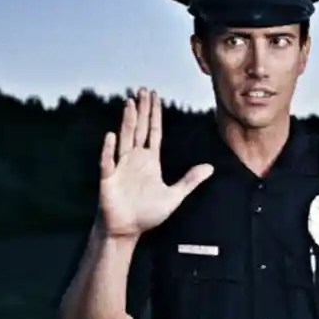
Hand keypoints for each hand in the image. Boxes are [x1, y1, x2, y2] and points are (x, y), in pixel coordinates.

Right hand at [97, 87, 214, 239]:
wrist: (127, 229)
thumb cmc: (147, 214)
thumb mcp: (174, 196)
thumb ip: (190, 180)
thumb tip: (210, 168)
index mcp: (150, 161)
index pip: (153, 132)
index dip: (155, 114)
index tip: (155, 96)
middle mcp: (135, 159)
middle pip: (139, 128)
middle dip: (141, 109)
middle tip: (143, 89)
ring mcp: (120, 166)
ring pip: (124, 138)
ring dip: (127, 121)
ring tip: (130, 102)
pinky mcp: (109, 178)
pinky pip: (108, 162)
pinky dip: (108, 150)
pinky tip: (111, 136)